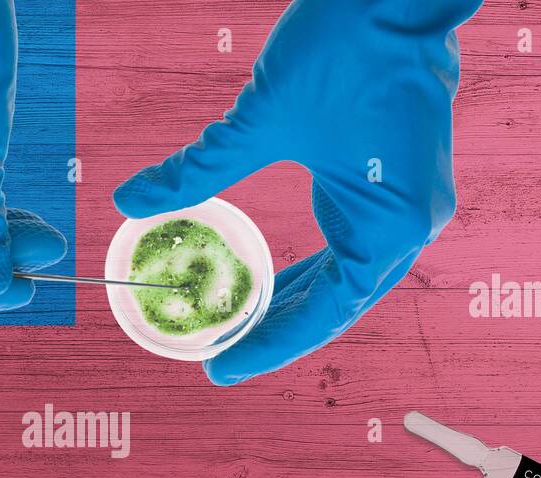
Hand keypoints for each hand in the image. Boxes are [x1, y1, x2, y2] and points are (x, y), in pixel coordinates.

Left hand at [114, 0, 481, 383]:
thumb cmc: (342, 46)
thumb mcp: (259, 118)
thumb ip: (197, 169)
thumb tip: (129, 199)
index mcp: (387, 228)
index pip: (324, 314)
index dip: (268, 346)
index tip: (219, 369)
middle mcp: (409, 228)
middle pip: (337, 305)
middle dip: (277, 330)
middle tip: (221, 355)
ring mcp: (411, 207)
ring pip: (347, 278)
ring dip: (296, 301)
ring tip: (240, 326)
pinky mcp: (401, 185)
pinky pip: (355, 245)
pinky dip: (315, 267)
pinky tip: (275, 280)